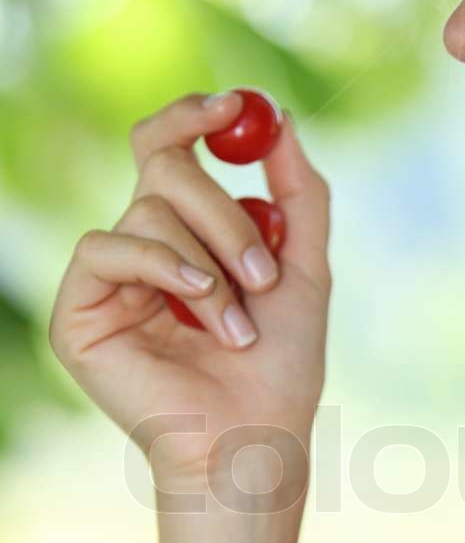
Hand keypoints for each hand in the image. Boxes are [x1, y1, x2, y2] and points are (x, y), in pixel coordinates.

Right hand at [48, 93, 331, 494]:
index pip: (172, 149)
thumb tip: (280, 118)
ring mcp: (109, 280)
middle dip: (222, 211)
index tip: (234, 105)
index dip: (194, 117)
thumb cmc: (283, 366)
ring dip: (210, 263)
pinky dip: (164, 268)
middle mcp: (144, 248)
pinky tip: (197, 308)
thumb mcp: (306, 268)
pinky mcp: (80, 312)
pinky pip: (108, 247)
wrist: (256, 436)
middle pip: (164, 166)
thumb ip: (300, 194)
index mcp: (189, 233)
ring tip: (238, 325)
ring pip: (148, 209)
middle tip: (263, 269)